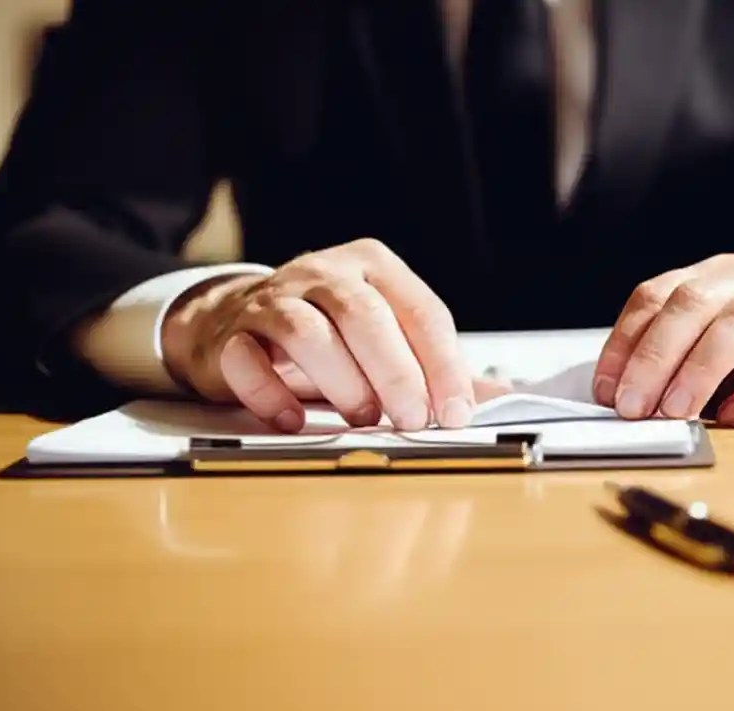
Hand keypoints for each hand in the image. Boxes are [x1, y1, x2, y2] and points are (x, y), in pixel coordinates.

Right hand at [162, 238, 478, 432]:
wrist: (233, 321)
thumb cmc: (329, 335)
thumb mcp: (388, 338)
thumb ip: (437, 365)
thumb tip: (502, 394)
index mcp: (375, 267)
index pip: (422, 312)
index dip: (444, 366)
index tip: (456, 413)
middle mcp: (325, 273)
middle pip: (365, 317)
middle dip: (397, 374)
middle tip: (413, 420)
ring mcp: (273, 299)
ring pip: (307, 332)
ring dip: (341, 382)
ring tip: (361, 418)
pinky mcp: (231, 334)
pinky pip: (247, 359)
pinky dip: (272, 394)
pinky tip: (293, 419)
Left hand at [591, 254, 733, 425]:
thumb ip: (688, 345)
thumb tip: (630, 391)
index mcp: (720, 275)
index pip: (658, 296)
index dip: (626, 341)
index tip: (605, 387)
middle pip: (692, 306)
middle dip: (654, 356)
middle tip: (632, 406)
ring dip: (699, 370)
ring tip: (676, 412)